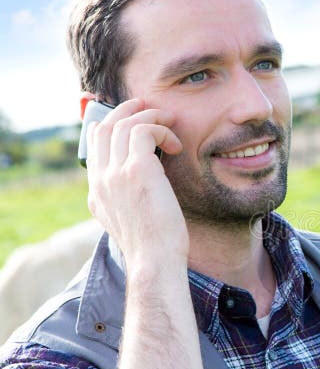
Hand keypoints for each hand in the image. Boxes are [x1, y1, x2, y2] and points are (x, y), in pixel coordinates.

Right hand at [86, 98, 186, 265]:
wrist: (155, 261)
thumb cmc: (154, 247)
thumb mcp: (134, 223)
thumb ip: (130, 202)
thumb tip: (143, 188)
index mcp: (97, 193)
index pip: (94, 146)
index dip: (110, 126)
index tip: (130, 120)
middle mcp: (101, 180)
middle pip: (105, 128)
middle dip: (126, 110)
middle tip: (148, 106)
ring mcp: (115, 173)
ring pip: (123, 124)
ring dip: (149, 116)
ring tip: (169, 121)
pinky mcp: (137, 170)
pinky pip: (143, 130)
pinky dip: (161, 129)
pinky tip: (176, 145)